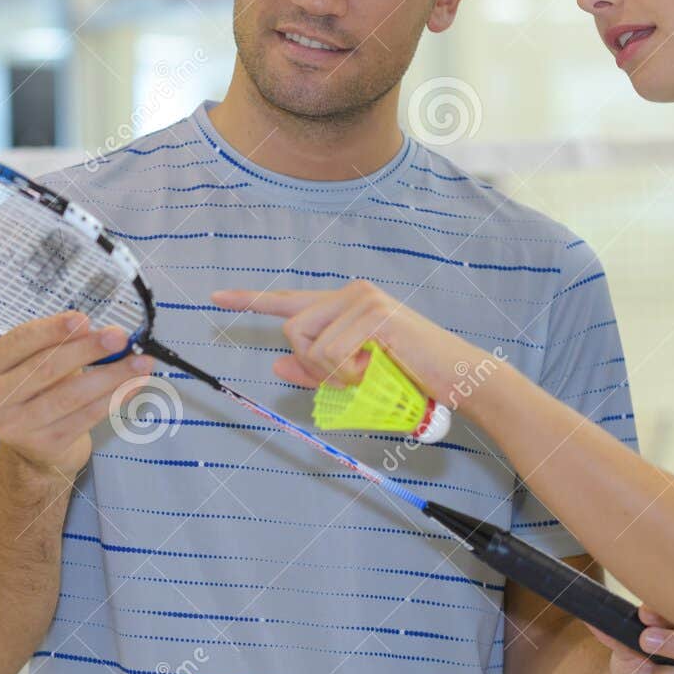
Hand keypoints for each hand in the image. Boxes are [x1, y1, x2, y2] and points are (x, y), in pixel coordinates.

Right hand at [0, 312, 155, 476]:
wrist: (37, 450)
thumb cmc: (41, 393)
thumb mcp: (39, 364)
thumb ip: (63, 346)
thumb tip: (108, 335)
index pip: (19, 341)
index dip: (52, 329)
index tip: (84, 319)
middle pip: (46, 367)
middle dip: (88, 349)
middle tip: (119, 338)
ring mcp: (16, 426)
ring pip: (70, 395)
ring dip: (110, 376)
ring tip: (139, 362)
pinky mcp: (44, 446)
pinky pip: (85, 417)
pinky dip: (114, 398)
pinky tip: (133, 385)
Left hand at [211, 281, 503, 413]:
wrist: (457, 381)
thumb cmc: (410, 379)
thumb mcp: (354, 378)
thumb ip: (315, 371)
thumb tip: (276, 366)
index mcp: (345, 304)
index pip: (289, 300)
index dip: (250, 299)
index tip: (216, 298)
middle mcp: (351, 293)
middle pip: (292, 328)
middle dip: (310, 363)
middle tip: (347, 377)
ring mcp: (363, 299)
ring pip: (309, 342)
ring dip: (332, 371)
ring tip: (369, 372)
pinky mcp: (374, 313)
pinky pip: (332, 351)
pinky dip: (350, 373)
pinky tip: (377, 370)